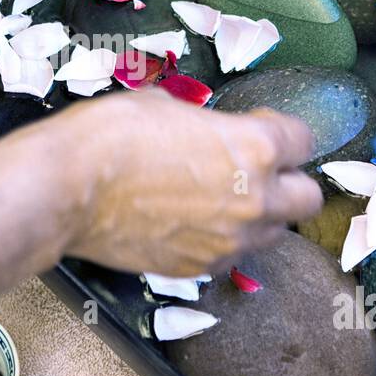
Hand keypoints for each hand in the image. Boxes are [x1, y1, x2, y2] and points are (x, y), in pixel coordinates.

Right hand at [32, 89, 323, 279]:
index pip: (304, 141)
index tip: (260, 128)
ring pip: (273, 234)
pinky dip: (221, 241)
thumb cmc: (111, 135)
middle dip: (288, 182)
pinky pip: (230, 257)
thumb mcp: (168, 106)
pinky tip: (190, 224)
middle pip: (307, 199)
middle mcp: (255, 199)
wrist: (68, 189)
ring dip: (259, 216)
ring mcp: (229, 241)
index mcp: (255, 148)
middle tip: (257, 171)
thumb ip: (208, 126)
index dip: (282, 131)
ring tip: (222, 201)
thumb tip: (208, 134)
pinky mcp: (198, 269)